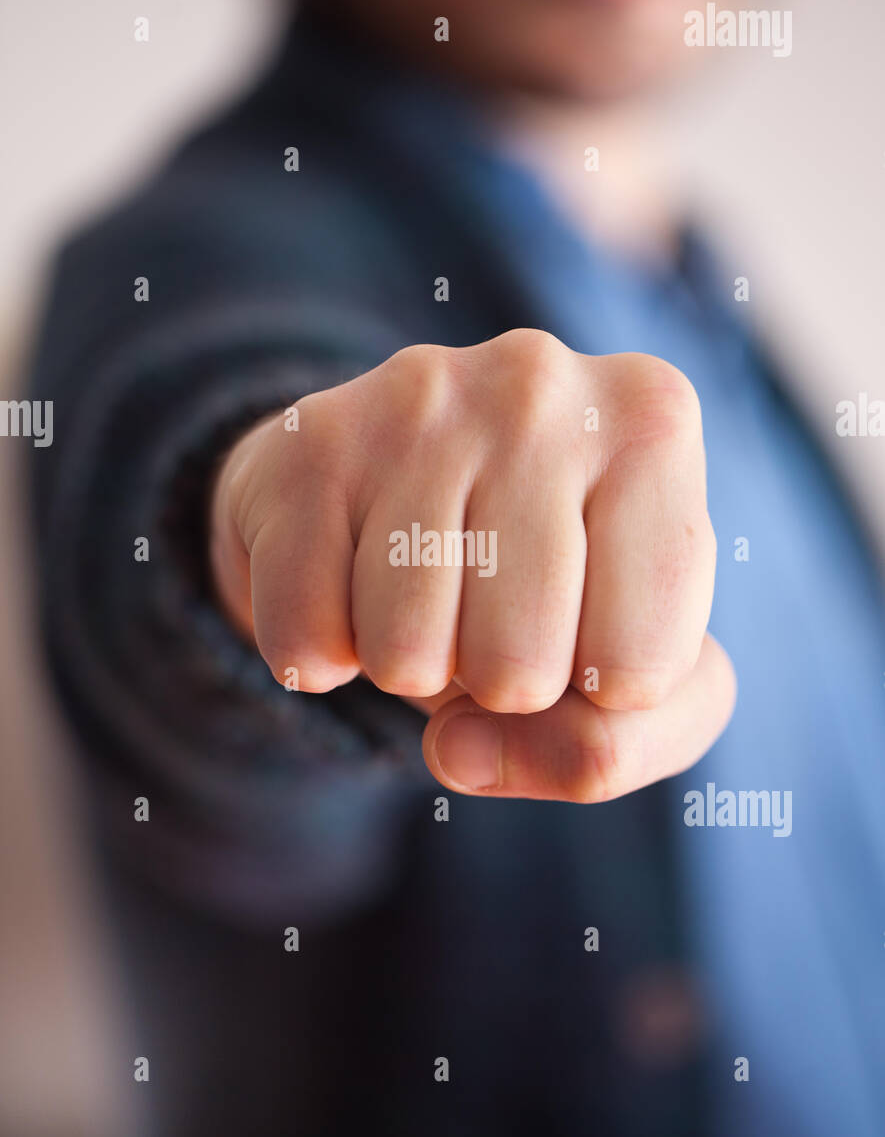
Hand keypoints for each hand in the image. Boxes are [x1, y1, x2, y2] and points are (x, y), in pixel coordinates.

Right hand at [210, 330, 734, 800]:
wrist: (389, 492)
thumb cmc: (544, 585)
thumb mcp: (636, 676)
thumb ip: (612, 750)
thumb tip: (458, 752)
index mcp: (655, 424)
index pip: (638, 673)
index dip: (596, 690)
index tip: (584, 617)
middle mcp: (543, 383)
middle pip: (520, 670)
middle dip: (496, 683)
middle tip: (488, 607)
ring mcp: (417, 400)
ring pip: (407, 657)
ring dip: (410, 668)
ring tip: (426, 591)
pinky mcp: (309, 441)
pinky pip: (307, 641)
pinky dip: (320, 655)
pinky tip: (348, 581)